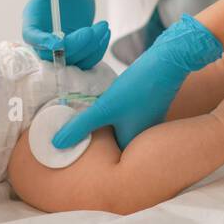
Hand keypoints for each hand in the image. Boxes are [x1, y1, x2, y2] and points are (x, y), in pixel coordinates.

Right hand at [21, 0, 110, 68]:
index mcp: (33, 20)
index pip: (31, 36)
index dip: (42, 42)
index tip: (59, 42)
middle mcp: (43, 37)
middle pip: (53, 53)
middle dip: (75, 45)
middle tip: (92, 30)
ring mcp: (60, 45)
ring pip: (73, 59)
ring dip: (90, 48)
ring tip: (103, 26)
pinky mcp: (75, 49)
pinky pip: (85, 59)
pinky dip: (97, 50)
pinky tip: (105, 33)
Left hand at [52, 13, 223, 150]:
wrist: (167, 62)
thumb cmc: (138, 88)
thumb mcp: (105, 107)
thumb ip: (81, 126)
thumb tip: (56, 144)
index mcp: (130, 145)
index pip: (103, 160)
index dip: (84, 156)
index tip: (63, 153)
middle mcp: (138, 139)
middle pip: (106, 145)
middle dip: (89, 142)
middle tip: (63, 139)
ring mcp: (142, 124)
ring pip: (112, 129)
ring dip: (96, 127)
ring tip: (74, 122)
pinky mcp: (143, 109)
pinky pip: (118, 117)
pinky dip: (106, 115)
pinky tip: (95, 107)